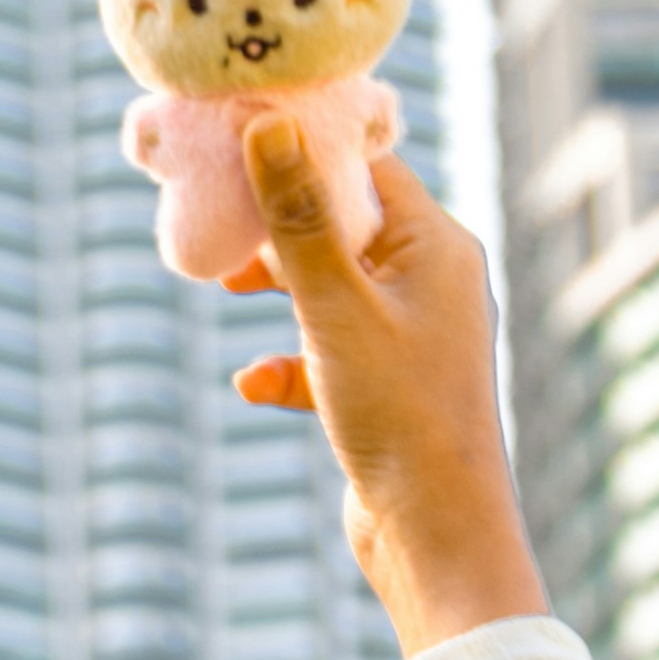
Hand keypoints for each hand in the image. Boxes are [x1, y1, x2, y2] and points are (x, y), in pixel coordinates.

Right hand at [231, 136, 550, 659]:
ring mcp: (415, 337)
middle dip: (281, 224)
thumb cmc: (400, 415)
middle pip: (346, 222)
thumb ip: (299, 218)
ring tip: (226, 284)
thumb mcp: (335, 307)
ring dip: (283, 287)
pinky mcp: (392, 390)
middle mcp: (435, 283)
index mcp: (437, 246)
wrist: (437, 536)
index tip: (238, 147)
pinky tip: (252, 382)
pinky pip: (332, 355)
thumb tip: (269, 124)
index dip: (301, 151)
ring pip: (336, 287)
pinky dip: (293, 362)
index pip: (366, 166)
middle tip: (221, 218)